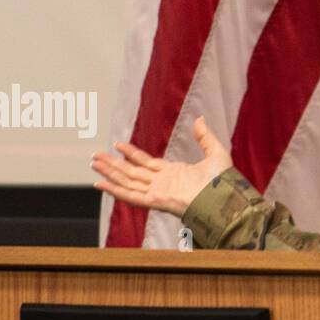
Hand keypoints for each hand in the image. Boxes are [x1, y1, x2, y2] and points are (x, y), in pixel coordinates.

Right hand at [91, 116, 232, 217]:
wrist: (226, 199)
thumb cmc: (225, 183)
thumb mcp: (216, 153)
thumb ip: (205, 137)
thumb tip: (199, 118)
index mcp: (175, 174)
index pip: (147, 163)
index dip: (132, 154)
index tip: (118, 145)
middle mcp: (163, 184)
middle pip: (131, 172)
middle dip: (113, 164)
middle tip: (95, 155)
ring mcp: (158, 192)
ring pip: (127, 181)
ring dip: (110, 172)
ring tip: (93, 163)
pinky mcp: (156, 200)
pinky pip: (131, 195)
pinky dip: (115, 190)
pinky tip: (101, 183)